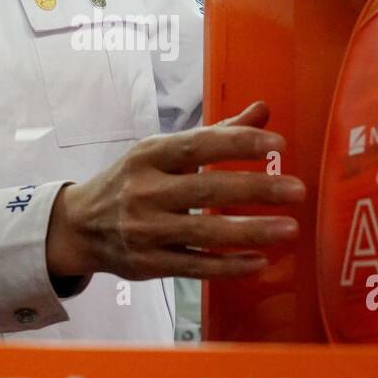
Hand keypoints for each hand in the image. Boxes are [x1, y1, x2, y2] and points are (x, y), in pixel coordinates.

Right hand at [45, 101, 302, 281]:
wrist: (79, 226)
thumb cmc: (133, 181)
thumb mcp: (164, 151)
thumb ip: (217, 134)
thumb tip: (263, 110)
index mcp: (149, 155)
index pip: (198, 145)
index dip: (238, 143)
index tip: (277, 144)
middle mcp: (145, 191)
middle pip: (207, 190)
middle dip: (256, 189)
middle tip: (297, 190)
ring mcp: (146, 231)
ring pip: (205, 234)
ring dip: (251, 231)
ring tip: (290, 229)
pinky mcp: (150, 264)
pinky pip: (196, 267)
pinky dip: (230, 266)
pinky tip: (260, 261)